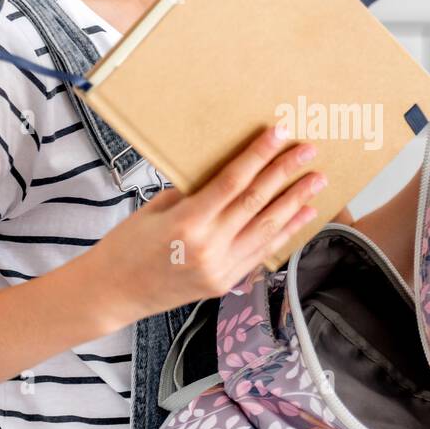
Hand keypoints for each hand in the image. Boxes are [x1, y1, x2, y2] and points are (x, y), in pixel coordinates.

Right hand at [85, 122, 326, 321]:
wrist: (113, 294)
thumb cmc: (126, 246)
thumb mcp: (154, 210)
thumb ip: (191, 193)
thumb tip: (224, 173)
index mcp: (186, 224)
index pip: (232, 182)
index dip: (258, 156)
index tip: (278, 134)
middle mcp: (208, 247)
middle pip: (255, 203)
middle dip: (285, 174)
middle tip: (309, 152)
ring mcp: (220, 269)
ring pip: (266, 229)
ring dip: (294, 203)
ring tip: (316, 182)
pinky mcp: (224, 283)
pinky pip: (260, 253)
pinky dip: (283, 233)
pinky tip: (301, 216)